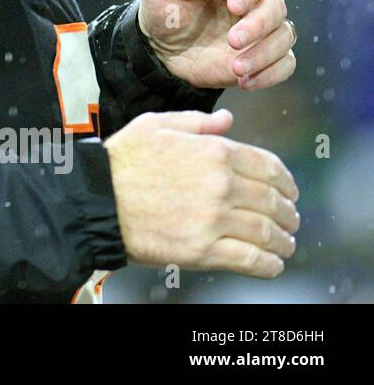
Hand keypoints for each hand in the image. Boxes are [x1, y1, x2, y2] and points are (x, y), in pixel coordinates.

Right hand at [106, 109, 299, 278]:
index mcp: (214, 152)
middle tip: (290, 221)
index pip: (270, 168)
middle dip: (288, 213)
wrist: (94, 200)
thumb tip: (227, 120)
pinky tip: (272, 263)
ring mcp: (213, 219)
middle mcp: (221, 184)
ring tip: (284, 245)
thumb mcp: (154, 126)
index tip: (289, 193)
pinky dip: (269, 264)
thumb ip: (195, 122)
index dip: (287, 183)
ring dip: (283, 241)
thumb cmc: (119, 161)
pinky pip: (252, 259)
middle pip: (274, 202)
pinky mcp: (202, 250)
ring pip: (268, 232)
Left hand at [136, 0, 296, 88]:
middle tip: (232, 41)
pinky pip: (286, 64)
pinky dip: (272, 74)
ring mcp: (262, 28)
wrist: (162, 48)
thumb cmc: (162, 8)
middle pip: (276, 6)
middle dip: (258, 25)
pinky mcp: (264, 55)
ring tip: (236, 69)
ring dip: (265, 54)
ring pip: (285, 35)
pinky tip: (245, 82)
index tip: (235, 6)